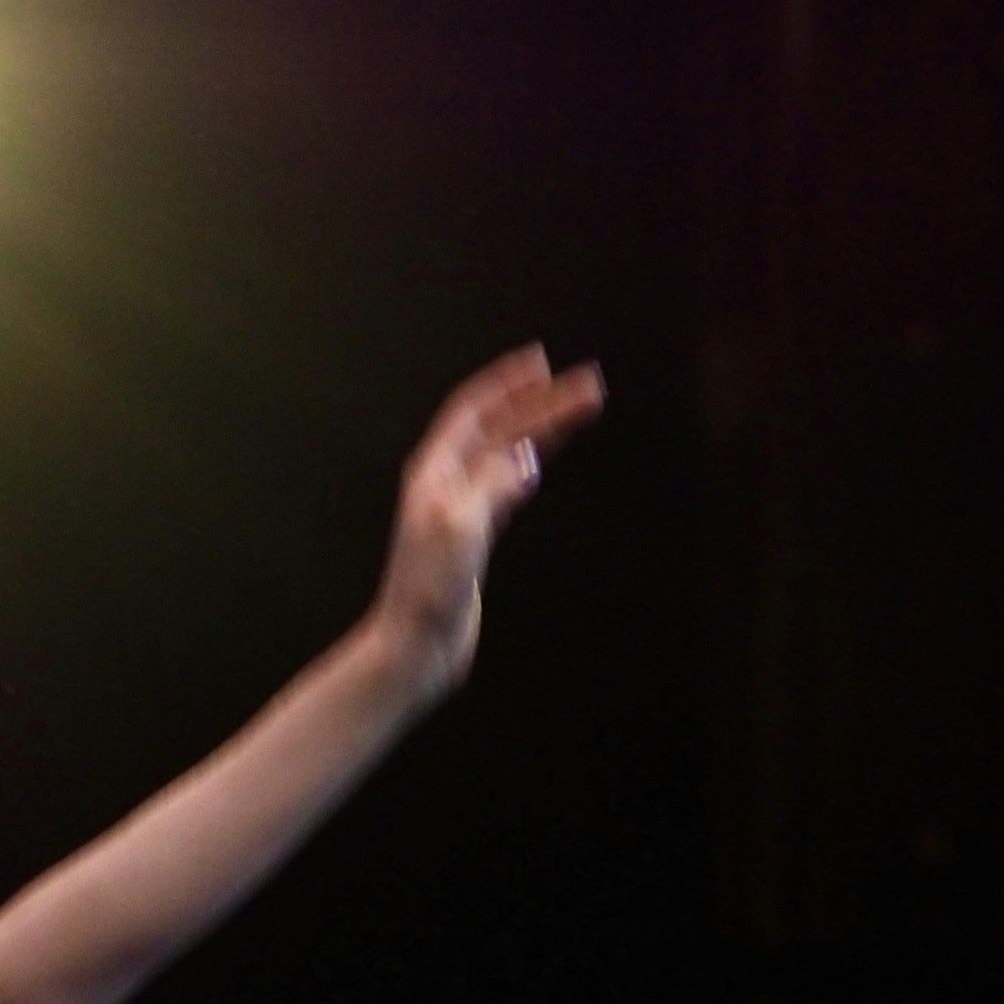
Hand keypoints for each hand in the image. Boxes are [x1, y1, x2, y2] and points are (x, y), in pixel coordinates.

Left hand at [365, 347, 605, 695]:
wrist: (416, 641)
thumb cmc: (427, 588)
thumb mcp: (459, 527)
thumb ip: (490, 485)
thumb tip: (525, 455)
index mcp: (434, 472)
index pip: (473, 410)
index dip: (506, 383)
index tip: (542, 361)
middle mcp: (443, 483)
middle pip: (498, 427)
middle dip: (541, 402)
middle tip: (587, 384)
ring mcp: (459, 507)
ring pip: (507, 454)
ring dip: (541, 429)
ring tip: (580, 410)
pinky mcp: (474, 535)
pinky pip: (506, 486)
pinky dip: (527, 466)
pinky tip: (541, 460)